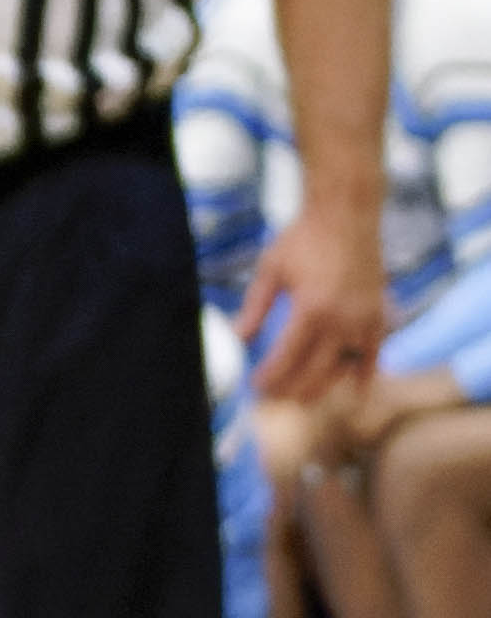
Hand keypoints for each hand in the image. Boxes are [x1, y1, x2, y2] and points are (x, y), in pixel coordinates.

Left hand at [239, 212, 384, 402]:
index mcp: (311, 310)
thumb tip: (238, 338)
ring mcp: (365, 321)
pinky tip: (354, 391)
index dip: (271, 378)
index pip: (287, 358)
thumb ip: (255, 308)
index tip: (256, 388)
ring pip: (343, 368)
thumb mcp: (271, 270)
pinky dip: (364, 374)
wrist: (346, 216)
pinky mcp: (379, 316)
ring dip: (323, 387)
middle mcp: (342, 321)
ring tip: (301, 400)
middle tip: (273, 401)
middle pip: (315, 372)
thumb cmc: (303, 239)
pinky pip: (373, 354)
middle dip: (292, 390)